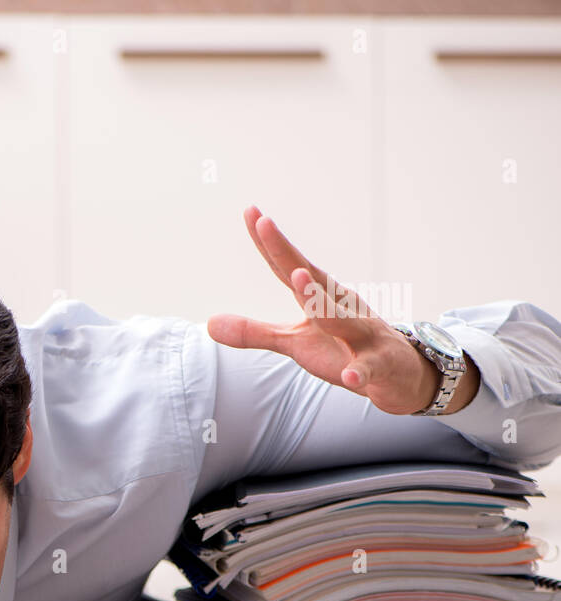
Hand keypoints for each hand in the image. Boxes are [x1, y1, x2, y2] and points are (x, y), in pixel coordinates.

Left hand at [206, 206, 474, 415]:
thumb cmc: (345, 350)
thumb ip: (255, 332)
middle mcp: (344, 308)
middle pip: (313, 280)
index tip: (250, 211)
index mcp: (322, 299)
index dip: (269, 243)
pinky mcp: (381, 366)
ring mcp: (364, 335)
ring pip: (342, 318)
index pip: (290, 268)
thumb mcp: (295, 343)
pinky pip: (369, 370)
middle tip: (264, 224)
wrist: (402, 376)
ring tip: (297, 277)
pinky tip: (351, 377)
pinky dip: (361, 372)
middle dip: (288, 254)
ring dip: (320, 301)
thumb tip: (209, 323)